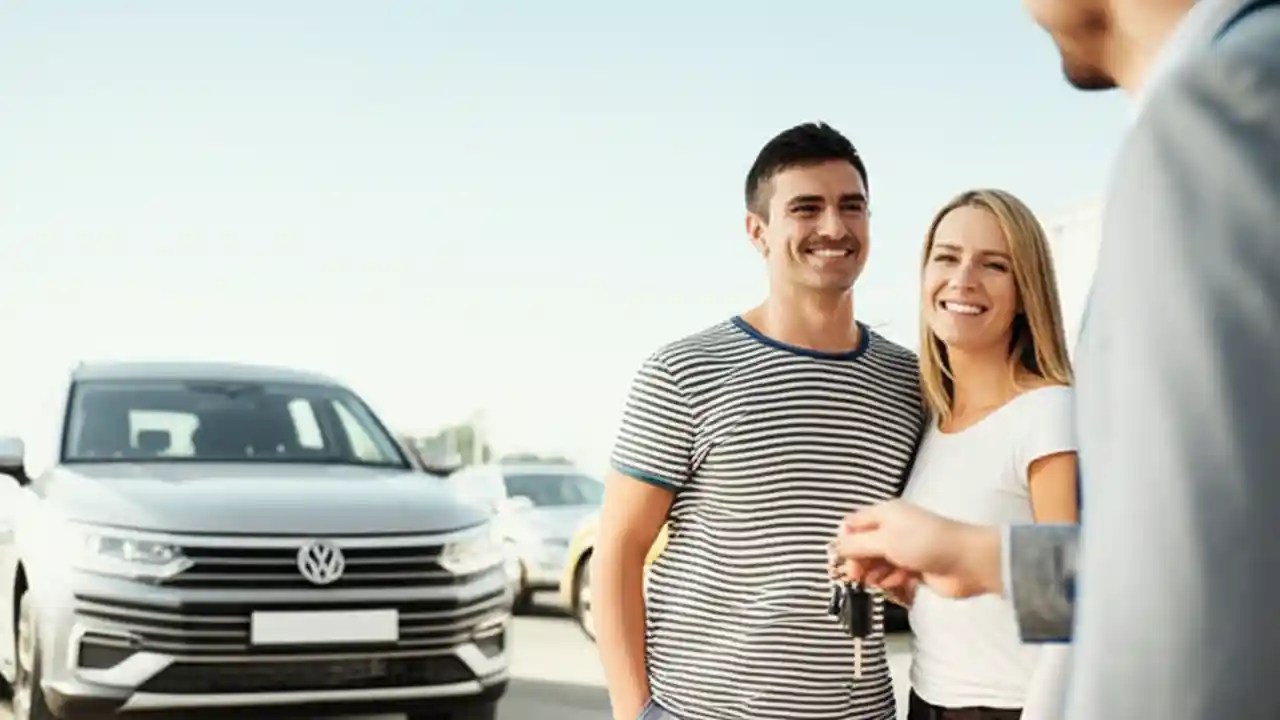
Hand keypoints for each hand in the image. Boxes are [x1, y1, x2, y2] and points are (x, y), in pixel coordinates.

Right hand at [830, 500, 1003, 598]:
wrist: (966, 561)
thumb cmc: (923, 543)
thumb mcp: (884, 539)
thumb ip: (856, 545)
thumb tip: (833, 547)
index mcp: (884, 514)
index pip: (853, 525)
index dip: (844, 541)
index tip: (840, 560)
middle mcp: (892, 530)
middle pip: (862, 547)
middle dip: (859, 563)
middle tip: (858, 577)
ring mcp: (903, 551)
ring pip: (876, 565)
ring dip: (876, 575)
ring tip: (888, 578)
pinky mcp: (913, 570)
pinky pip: (892, 578)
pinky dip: (892, 582)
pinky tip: (900, 584)